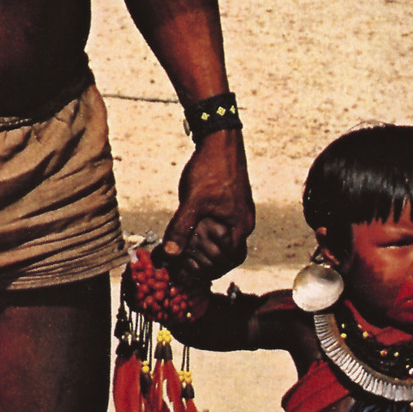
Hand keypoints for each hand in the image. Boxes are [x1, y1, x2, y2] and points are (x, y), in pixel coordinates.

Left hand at [161, 132, 254, 284]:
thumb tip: (170, 254)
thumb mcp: (192, 201)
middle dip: (205, 263)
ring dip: (205, 250)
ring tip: (184, 253)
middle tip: (181, 266)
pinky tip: (190, 234)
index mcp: (239, 226)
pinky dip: (207, 236)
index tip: (183, 271)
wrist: (220, 141)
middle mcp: (242, 223)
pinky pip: (222, 229)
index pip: (226, 260)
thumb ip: (181, 229)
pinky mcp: (231, 206)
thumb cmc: (211, 168)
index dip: (205, 269)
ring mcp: (238, 214)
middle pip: (227, 256)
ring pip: (224, 243)